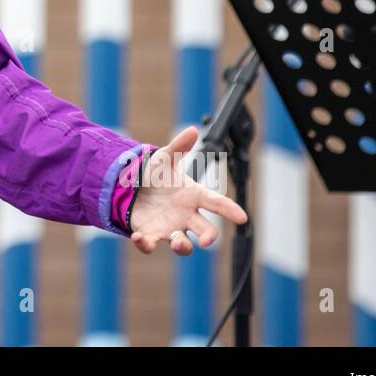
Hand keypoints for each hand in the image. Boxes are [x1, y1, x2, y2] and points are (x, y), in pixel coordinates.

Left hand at [128, 126, 247, 255]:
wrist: (132, 187)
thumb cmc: (156, 175)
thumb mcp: (164, 158)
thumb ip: (179, 146)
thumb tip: (193, 129)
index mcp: (193, 196)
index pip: (217, 202)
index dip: (230, 210)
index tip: (242, 217)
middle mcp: (185, 215)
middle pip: (205, 230)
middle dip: (209, 236)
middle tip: (207, 240)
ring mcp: (169, 228)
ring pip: (182, 244)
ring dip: (182, 246)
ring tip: (178, 243)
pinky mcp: (150, 235)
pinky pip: (150, 245)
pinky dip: (146, 244)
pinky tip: (139, 237)